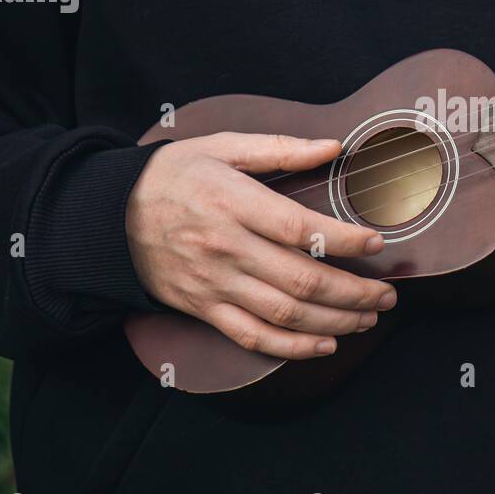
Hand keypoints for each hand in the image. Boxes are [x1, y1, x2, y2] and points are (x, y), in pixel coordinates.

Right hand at [125, 132, 396, 359]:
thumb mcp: (221, 146)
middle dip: (354, 293)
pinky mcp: (203, 308)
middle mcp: (227, 248)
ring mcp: (215, 283)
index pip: (301, 230)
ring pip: (285, 314)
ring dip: (335, 322)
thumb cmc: (172, 175)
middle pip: (302, 282)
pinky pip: (253, 336)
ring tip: (369, 319)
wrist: (106, 216)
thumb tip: (334, 146)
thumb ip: (279, 148)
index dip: (345, 241)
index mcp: (234, 203)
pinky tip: (324, 345)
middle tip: (388, 295)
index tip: (377, 244)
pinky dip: (292, 347)